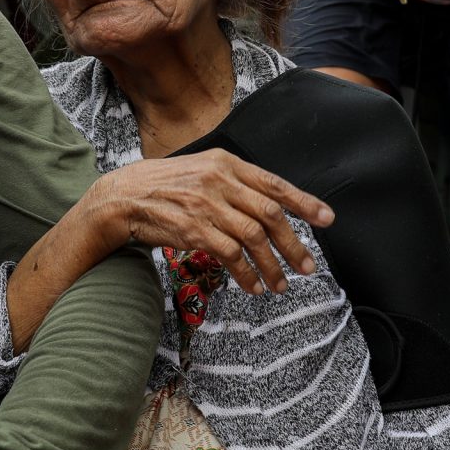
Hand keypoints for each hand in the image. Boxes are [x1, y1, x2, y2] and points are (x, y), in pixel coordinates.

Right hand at [89, 152, 334, 295]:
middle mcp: (219, 181)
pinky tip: (253, 286)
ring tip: (280, 285)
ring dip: (272, 266)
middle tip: (308, 267)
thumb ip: (234, 183)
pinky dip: (246, 274)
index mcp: (226, 163)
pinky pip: (230, 255)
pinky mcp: (192, 229)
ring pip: (253, 239)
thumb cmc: (165, 186)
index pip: (274, 184)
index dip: (304, 203)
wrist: (122, 197)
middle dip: (294, 244)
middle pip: (270, 215)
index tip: (327, 219)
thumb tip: (271, 206)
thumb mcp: (202, 171)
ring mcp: (205, 205)